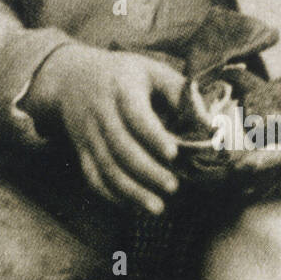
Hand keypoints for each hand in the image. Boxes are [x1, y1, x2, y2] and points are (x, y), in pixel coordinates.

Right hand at [33, 45, 182, 213]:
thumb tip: (208, 124)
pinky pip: (92, 177)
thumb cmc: (123, 75)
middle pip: (120, 146)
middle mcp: (101, 113)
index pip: (135, 115)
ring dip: (131, 191)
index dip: (153, 136)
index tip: (173, 154)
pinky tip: (133, 207)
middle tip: (173, 187)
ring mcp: (88, 134)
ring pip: (106, 167)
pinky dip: (111, 195)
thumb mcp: (151, 71)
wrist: (72, 78)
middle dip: (147, 170)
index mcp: (121, 88)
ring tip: (157, 208)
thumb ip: (179, 93)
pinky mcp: (82, 150)